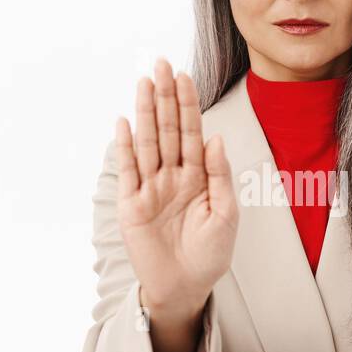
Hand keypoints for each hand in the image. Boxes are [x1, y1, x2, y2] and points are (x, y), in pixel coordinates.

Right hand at [115, 58, 237, 317]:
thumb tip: (215, 137)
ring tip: (143, 83)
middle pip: (167, 129)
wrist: (186, 287)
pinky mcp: (131, 205)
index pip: (191, 131)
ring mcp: (150, 188)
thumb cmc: (211, 254)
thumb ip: (220, 175)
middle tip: (161, 64)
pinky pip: (128, 170)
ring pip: (147, 142)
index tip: (184, 75)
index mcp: (198, 176)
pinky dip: (126, 146)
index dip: (187, 104)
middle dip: (165, 97)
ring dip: (145, 112)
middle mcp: (172, 176)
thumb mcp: (225, 214)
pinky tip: (125, 122)